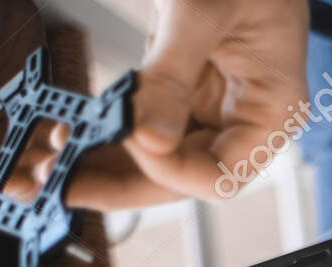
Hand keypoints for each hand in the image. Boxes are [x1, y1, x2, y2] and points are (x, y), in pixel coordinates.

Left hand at [39, 0, 311, 209]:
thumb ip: (173, 76)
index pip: (220, 176)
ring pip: (161, 158)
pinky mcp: (184, 90)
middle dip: (124, 184)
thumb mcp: (203, 11)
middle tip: (67, 183)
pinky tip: (76, 132)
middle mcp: (244, 121)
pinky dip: (112, 132)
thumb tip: (147, 139)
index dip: (169, 168)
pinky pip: (148, 125)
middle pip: (185, 177)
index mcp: (272, 113)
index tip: (125, 135)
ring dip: (109, 164)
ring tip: (58, 160)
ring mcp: (214, 107)